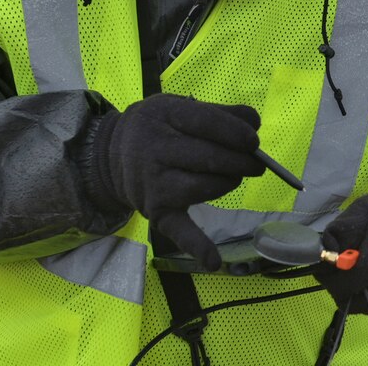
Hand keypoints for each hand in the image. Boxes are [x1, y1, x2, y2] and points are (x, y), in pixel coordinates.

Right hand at [92, 94, 264, 270]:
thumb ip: (219, 113)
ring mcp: (155, 185)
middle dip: (241, 161)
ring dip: (228, 183)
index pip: (206, 122)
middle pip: (210, 157)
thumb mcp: (179, 107)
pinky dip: (197, 246)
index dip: (235, 133)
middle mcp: (155, 151)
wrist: (112, 156)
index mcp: (164, 116)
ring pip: (205, 187)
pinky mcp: (157, 213)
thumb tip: (254, 124)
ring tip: (231, 176)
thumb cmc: (158, 127)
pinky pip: (179, 231)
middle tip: (255, 163)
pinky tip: (213, 260)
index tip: (253, 141)